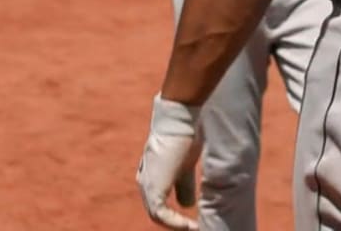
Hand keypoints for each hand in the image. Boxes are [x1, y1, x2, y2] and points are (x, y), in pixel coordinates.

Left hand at [135, 94, 201, 229]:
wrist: (179, 120)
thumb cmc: (184, 137)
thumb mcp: (186, 167)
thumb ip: (184, 186)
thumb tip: (187, 206)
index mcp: (150, 176)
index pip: (158, 203)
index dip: (174, 216)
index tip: (192, 223)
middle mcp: (145, 182)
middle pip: (157, 212)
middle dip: (175, 223)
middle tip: (196, 228)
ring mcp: (147, 185)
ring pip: (158, 216)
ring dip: (177, 226)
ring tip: (195, 229)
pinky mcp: (153, 188)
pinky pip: (160, 215)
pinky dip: (175, 223)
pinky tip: (191, 226)